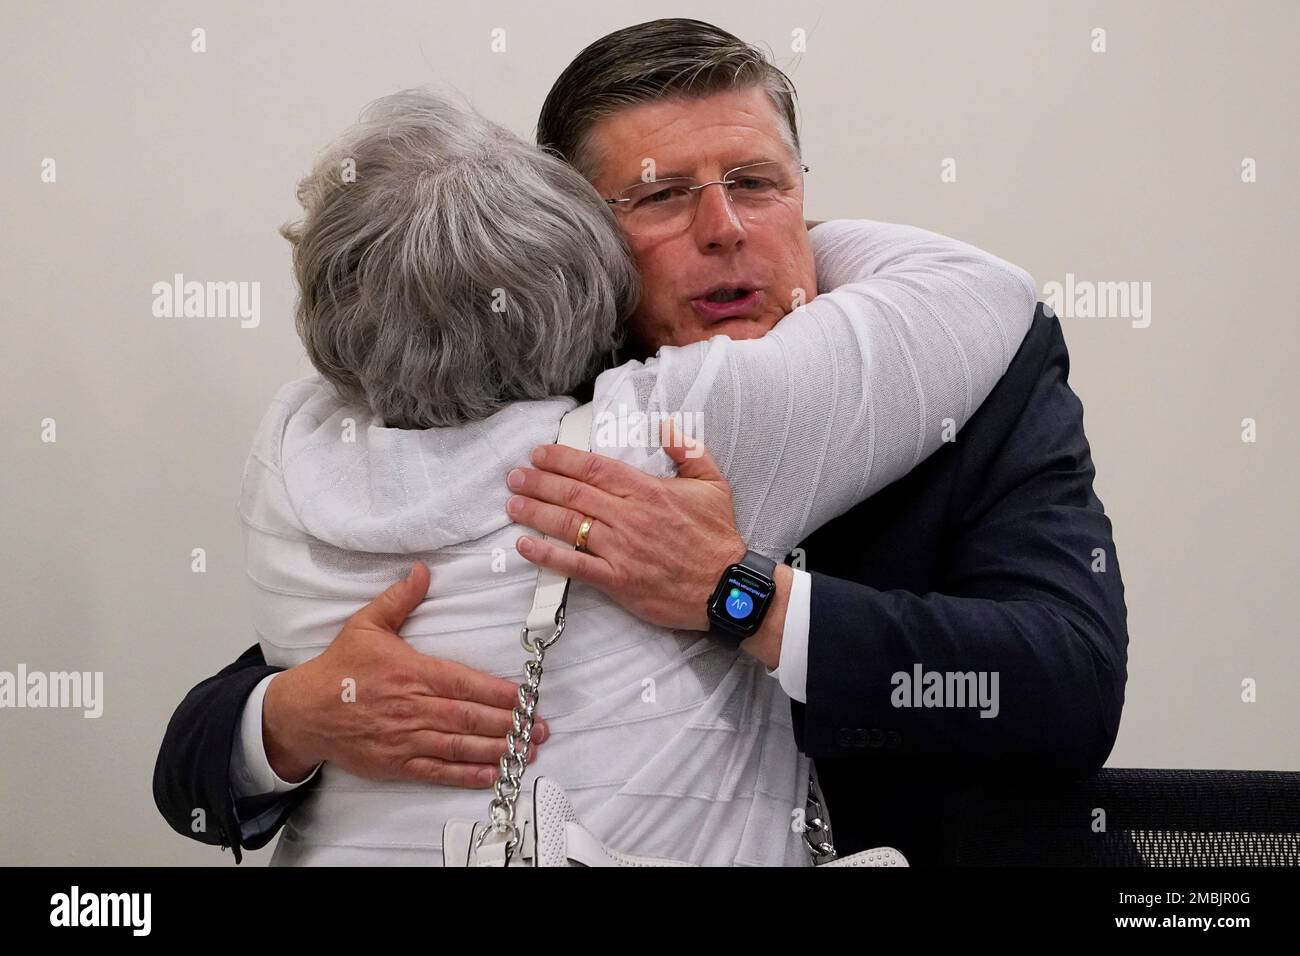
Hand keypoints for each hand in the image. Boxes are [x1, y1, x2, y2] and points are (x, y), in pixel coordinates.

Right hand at [262, 561, 548, 788]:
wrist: (303, 711)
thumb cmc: (339, 667)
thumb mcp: (366, 624)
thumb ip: (399, 599)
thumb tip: (423, 569)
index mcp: (413, 673)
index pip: (465, 683)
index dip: (499, 693)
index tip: (526, 698)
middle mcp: (414, 708)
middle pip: (469, 717)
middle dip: (509, 724)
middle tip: (539, 728)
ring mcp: (405, 739)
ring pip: (459, 746)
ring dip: (497, 750)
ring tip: (527, 751)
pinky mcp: (396, 763)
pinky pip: (437, 771)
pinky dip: (466, 774)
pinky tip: (492, 774)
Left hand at [504, 422, 745, 631]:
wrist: (726, 588)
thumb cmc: (717, 537)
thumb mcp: (712, 484)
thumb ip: (687, 450)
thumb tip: (667, 425)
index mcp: (648, 490)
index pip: (594, 468)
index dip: (562, 459)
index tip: (539, 454)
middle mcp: (630, 517)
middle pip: (574, 493)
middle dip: (539, 482)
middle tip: (515, 477)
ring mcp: (622, 549)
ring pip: (569, 525)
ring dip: (535, 512)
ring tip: (512, 504)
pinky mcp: (618, 580)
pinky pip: (575, 565)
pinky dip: (546, 554)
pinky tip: (525, 545)